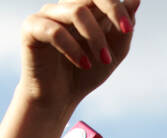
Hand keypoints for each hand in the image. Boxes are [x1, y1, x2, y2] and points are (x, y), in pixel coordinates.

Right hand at [19, 0, 138, 109]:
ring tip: (104, 60)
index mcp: (84, 8)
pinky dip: (73, 48)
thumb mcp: (113, 52)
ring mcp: (47, 14)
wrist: (59, 98)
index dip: (117, 6)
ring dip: (96, 37)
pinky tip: (83, 64)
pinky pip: (55, 31)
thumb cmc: (86, 73)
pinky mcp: (31, 28)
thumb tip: (135, 0)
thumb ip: (124, 28)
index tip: (128, 28)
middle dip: (112, 10)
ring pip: (77, 11)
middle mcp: (65, 7)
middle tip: (125, 31)